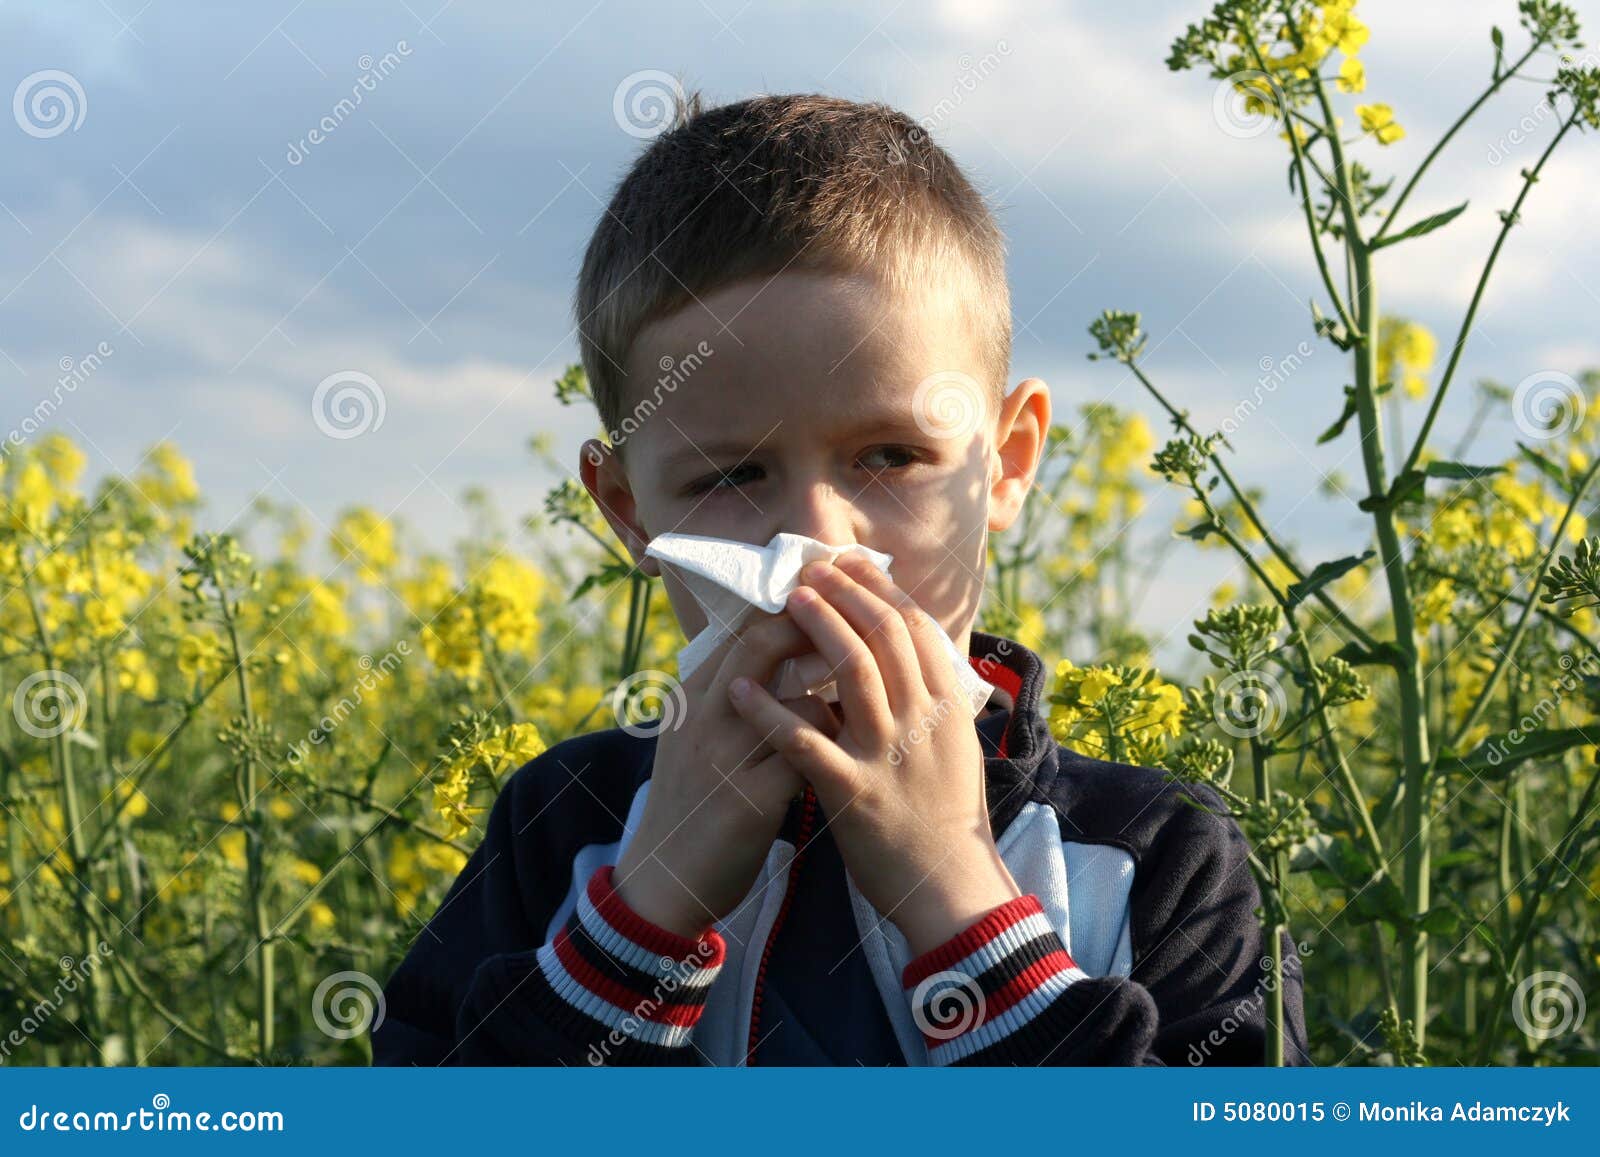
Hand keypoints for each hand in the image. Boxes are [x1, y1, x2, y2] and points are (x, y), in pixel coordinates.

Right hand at [612, 609, 842, 938]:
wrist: (664, 879)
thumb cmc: (694, 801)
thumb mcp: (695, 735)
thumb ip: (729, 692)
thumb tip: (778, 642)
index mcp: (691, 695)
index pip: (743, 627)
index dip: (793, 609)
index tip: (834, 606)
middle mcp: (702, 716)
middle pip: (762, 644)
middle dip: (817, 629)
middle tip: (859, 635)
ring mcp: (722, 757)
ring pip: (795, 700)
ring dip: (838, 698)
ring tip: (865, 701)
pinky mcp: (747, 801)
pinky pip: (808, 758)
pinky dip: (835, 748)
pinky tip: (852, 752)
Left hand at [724, 553, 1019, 955]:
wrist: (950, 887)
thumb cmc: (948, 818)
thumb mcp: (955, 748)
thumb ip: (934, 700)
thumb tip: (919, 653)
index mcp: (946, 707)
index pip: (916, 628)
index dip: (880, 588)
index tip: (851, 564)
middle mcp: (921, 720)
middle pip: (885, 635)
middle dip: (846, 593)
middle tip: (812, 569)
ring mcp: (888, 754)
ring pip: (854, 671)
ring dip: (819, 627)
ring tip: (788, 600)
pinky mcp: (852, 792)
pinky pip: (804, 742)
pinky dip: (770, 712)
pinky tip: (741, 690)